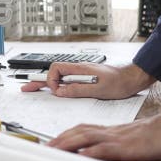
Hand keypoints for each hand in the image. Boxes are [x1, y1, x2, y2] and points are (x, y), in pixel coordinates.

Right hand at [21, 62, 154, 98]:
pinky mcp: (87, 78)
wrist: (133, 79)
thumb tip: (60, 92)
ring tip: (35, 88)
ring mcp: (82, 73)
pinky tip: (56, 90)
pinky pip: (68, 80)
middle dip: (39, 80)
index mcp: (80, 69)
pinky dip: (58, 85)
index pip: (56, 69)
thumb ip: (78, 90)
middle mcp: (79, 69)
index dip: (52, 81)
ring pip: (60, 77)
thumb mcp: (99, 89)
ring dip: (47, 83)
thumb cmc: (120, 82)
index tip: (56, 92)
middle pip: (54, 73)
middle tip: (27, 88)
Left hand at [47, 114, 160, 160]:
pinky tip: (81, 156)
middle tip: (46, 147)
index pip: (82, 128)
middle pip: (78, 131)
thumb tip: (104, 151)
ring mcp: (116, 138)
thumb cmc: (154, 134)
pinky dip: (90, 152)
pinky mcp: (124, 147)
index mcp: (110, 129)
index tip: (54, 140)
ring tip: (53, 150)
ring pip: (86, 137)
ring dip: (67, 143)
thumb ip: (116, 142)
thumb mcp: (130, 137)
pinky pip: (104, 149)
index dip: (66, 133)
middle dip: (60, 138)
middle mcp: (109, 131)